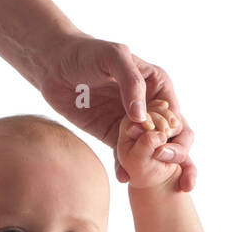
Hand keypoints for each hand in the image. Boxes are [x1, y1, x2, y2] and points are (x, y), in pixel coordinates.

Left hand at [38, 35, 196, 191]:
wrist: (55, 66)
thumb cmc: (86, 52)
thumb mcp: (113, 56)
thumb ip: (131, 82)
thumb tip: (142, 117)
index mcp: (158, 86)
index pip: (176, 116)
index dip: (176, 135)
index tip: (162, 146)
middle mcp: (150, 108)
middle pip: (174, 139)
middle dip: (177, 157)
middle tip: (165, 167)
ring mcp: (133, 126)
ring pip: (153, 153)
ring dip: (156, 169)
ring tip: (147, 179)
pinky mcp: (114, 138)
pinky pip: (126, 158)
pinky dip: (127, 170)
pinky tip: (124, 178)